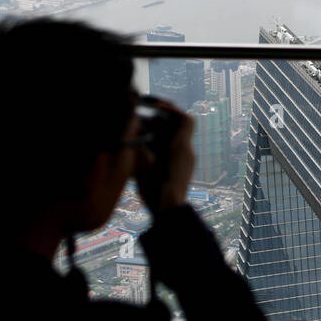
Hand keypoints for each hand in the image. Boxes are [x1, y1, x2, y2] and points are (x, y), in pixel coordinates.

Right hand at [134, 99, 195, 214]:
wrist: (169, 213)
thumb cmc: (157, 190)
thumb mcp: (143, 165)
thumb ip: (139, 146)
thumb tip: (134, 131)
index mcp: (180, 147)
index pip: (185, 119)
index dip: (172, 109)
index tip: (156, 107)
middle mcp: (186, 153)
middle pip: (177, 128)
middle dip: (160, 122)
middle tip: (142, 121)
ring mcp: (186, 163)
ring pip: (174, 141)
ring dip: (159, 135)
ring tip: (140, 136)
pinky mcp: (181, 172)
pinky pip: (173, 153)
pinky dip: (160, 148)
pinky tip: (144, 153)